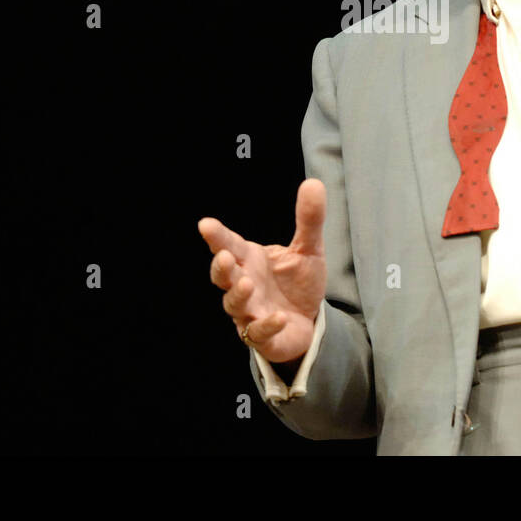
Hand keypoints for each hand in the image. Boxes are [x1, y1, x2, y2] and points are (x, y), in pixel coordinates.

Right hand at [198, 179, 326, 363]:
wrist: (309, 322)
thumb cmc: (298, 283)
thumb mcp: (309, 249)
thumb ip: (309, 220)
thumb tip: (314, 183)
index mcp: (251, 260)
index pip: (229, 245)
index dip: (217, 236)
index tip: (206, 224)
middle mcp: (245, 284)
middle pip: (223, 276)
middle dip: (221, 267)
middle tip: (225, 257)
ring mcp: (250, 312)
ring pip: (235, 305)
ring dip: (238, 295)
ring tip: (246, 284)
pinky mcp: (263, 336)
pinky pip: (258, 332)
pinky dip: (267, 325)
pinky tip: (280, 317)